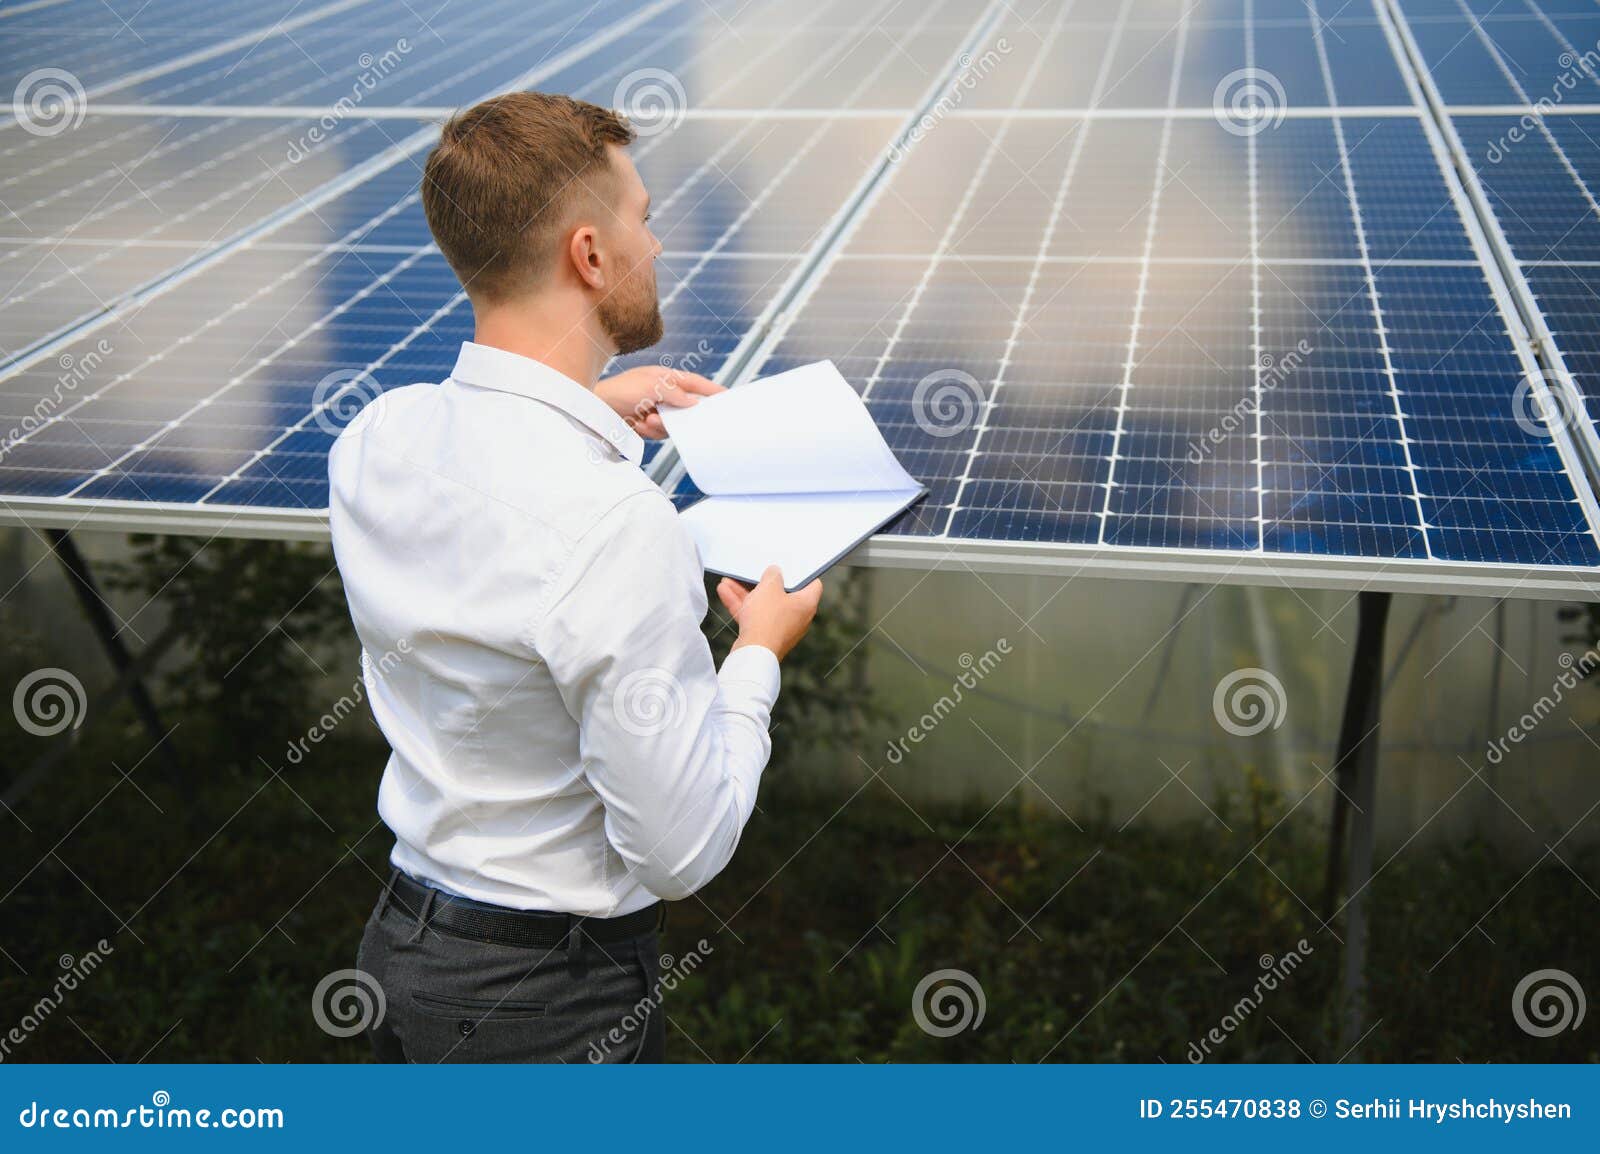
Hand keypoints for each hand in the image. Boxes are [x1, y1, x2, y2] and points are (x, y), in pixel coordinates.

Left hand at [594, 365, 722, 438]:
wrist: (596, 410)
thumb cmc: (620, 391)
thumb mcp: (651, 387)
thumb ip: (676, 394)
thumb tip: (694, 402)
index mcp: (666, 378)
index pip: (695, 383)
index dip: (712, 389)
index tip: (728, 396)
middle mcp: (663, 394)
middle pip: (687, 408)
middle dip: (680, 416)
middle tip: (671, 416)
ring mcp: (656, 410)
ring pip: (674, 424)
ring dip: (661, 425)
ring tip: (646, 418)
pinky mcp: (648, 425)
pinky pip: (661, 433)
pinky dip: (650, 431)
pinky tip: (638, 424)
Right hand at [718, 566, 822, 661]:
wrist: (753, 653)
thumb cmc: (767, 619)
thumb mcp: (769, 587)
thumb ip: (772, 575)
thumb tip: (774, 572)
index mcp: (806, 604)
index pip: (813, 585)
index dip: (803, 573)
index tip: (792, 566)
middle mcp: (797, 617)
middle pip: (782, 594)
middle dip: (764, 582)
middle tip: (755, 571)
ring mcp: (780, 628)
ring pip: (763, 605)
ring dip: (746, 592)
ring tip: (730, 579)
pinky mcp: (764, 636)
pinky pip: (753, 616)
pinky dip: (741, 605)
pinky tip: (724, 592)